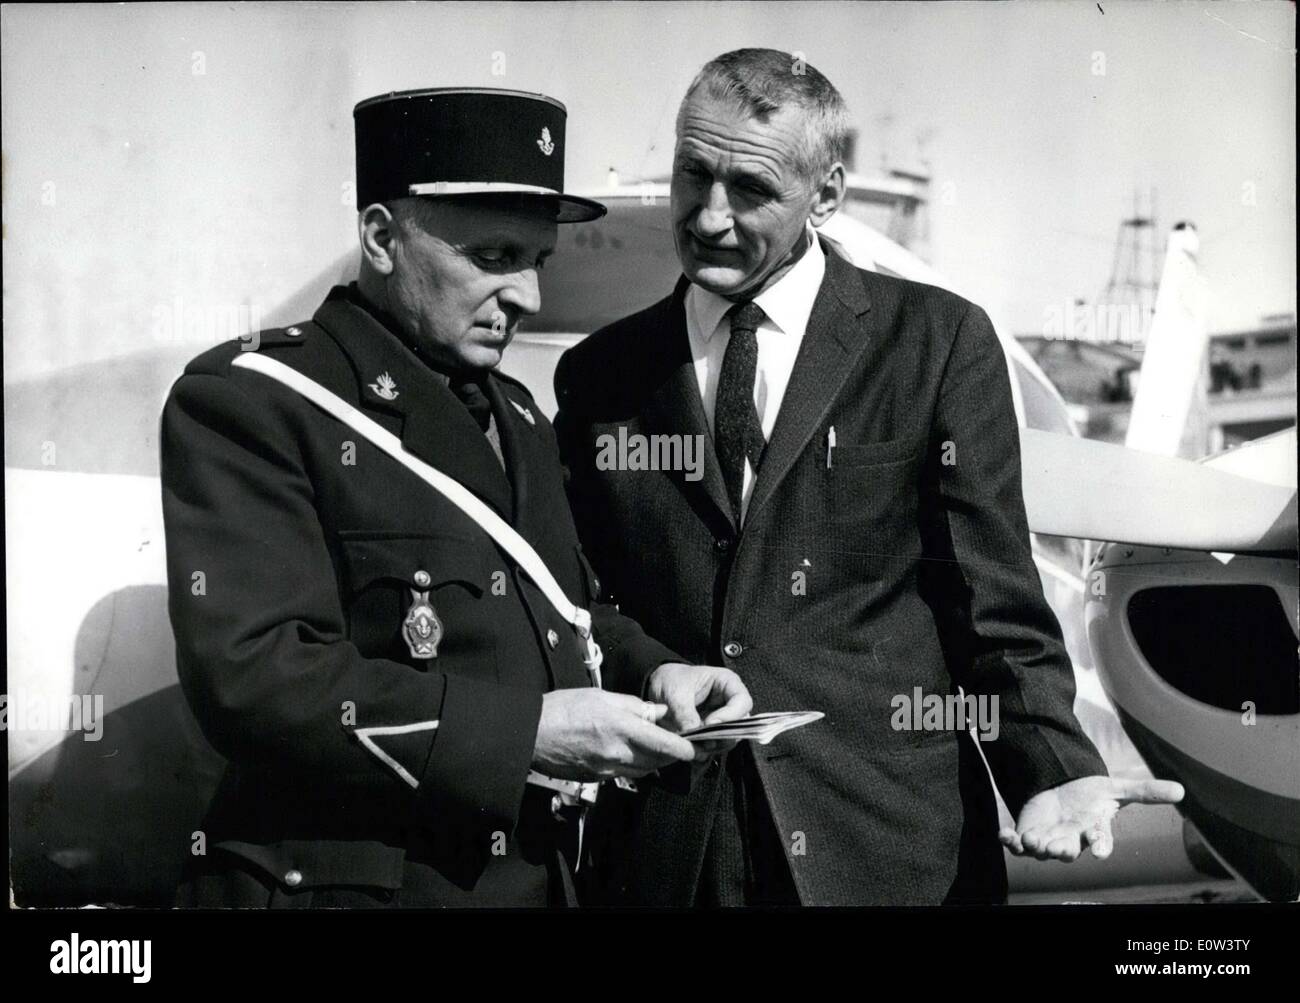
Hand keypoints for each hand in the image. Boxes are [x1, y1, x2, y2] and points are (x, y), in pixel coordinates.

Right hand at [532, 688, 695, 781]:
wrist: (531, 733)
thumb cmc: (564, 708)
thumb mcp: (602, 696)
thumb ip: (635, 706)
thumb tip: (659, 713)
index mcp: (622, 729)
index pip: (664, 745)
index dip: (684, 750)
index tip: (695, 749)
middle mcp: (618, 754)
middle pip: (657, 762)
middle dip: (671, 756)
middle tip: (680, 746)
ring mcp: (606, 770)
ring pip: (643, 771)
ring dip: (654, 762)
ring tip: (656, 748)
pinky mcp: (596, 779)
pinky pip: (624, 775)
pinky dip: (634, 766)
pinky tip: (630, 754)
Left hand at [645, 662, 752, 761]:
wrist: (656, 689)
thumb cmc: (670, 681)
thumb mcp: (674, 693)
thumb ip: (685, 713)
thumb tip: (693, 734)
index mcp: (727, 683)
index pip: (743, 701)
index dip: (731, 715)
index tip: (710, 723)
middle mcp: (730, 702)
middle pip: (741, 724)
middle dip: (723, 735)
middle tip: (703, 741)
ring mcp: (723, 720)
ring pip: (730, 739)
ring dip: (714, 746)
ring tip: (694, 746)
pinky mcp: (713, 734)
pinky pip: (716, 747)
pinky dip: (706, 751)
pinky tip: (692, 751)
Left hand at [999, 775, 1184, 861]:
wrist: (1063, 791)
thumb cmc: (1092, 796)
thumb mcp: (1117, 789)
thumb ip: (1146, 791)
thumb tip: (1181, 790)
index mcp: (1094, 830)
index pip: (1101, 841)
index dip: (1101, 846)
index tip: (1101, 852)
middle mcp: (1071, 840)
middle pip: (1068, 850)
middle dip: (1063, 850)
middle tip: (1059, 849)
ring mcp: (1048, 839)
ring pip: (1041, 850)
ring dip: (1035, 847)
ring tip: (1032, 840)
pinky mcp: (1028, 834)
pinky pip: (1017, 844)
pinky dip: (1009, 841)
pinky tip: (1002, 834)